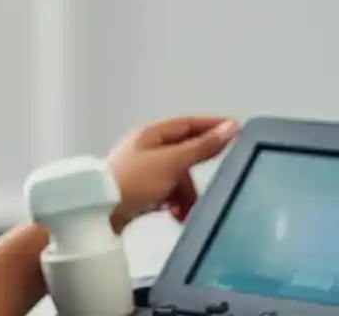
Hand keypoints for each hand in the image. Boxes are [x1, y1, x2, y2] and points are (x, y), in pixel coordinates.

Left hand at [106, 116, 238, 232]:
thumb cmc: (131, 182)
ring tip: (184, 210)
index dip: (214, 126)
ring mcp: (144, 170)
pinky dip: (174, 204)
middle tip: (209, 187)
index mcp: (152, 134)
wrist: (100, 211)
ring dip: (185, 195)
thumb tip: (229, 127)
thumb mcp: (172, 162)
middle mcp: (148, 149)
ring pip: (178, 178)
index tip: (238, 130)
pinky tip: (174, 214)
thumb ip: (201, 147)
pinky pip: (167, 194)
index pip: (190, 124)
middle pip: (185, 155)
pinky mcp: (141, 191)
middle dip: (196, 175)